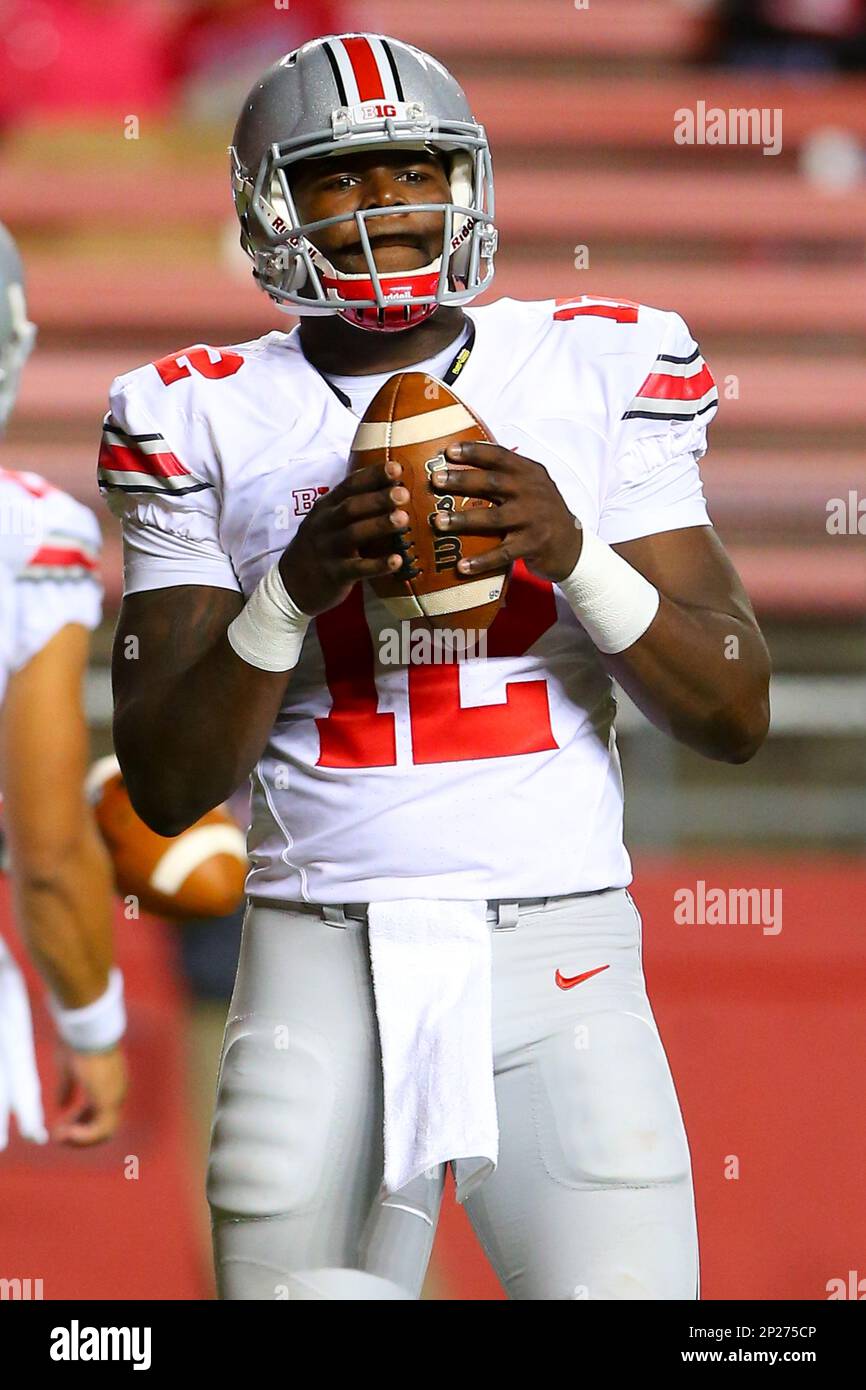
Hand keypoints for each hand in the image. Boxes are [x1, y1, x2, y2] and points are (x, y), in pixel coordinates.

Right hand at [52, 1043, 127, 1145]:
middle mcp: (115, 1092)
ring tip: (60, 1136)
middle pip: (100, 1124)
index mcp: (108, 1083)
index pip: (97, 1111)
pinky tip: (67, 1134)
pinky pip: (100, 1130)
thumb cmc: (77, 1044)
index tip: (59, 1125)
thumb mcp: (68, 1069)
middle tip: (57, 1136)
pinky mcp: (109, 1100)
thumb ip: (67, 1089)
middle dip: (78, 1133)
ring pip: (102, 1131)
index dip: (78, 1122)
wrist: (87, 1030)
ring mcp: (114, 1096)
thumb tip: (62, 1106)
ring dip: (80, 1138)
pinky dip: (84, 1137)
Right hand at [278, 460, 411, 615]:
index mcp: (326, 507)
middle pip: (351, 507)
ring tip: (403, 519)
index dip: (372, 476)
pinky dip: (377, 565)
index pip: (350, 485)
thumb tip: (394, 490)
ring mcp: (328, 549)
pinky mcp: (334, 574)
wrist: (291, 584)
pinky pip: (357, 568)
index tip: (396, 468)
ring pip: (353, 534)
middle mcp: (325, 524)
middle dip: (377, 498)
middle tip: (403, 494)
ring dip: (379, 525)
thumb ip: (353, 506)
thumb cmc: (321, 547)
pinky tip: (396, 561)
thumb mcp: (328, 521)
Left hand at [430, 442, 582, 582]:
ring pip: (493, 518)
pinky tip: (461, 566)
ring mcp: (533, 520)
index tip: (449, 451)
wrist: (572, 546)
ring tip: (438, 521)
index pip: (500, 456)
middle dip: (462, 480)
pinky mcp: (532, 546)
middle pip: (493, 483)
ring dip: (463, 519)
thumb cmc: (541, 512)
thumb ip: (506, 474)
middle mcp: (532, 492)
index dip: (475, 451)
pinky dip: (481, 561)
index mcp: (529, 473)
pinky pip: (503, 553)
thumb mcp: (532, 486)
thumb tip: (460, 464)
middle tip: (436, 481)